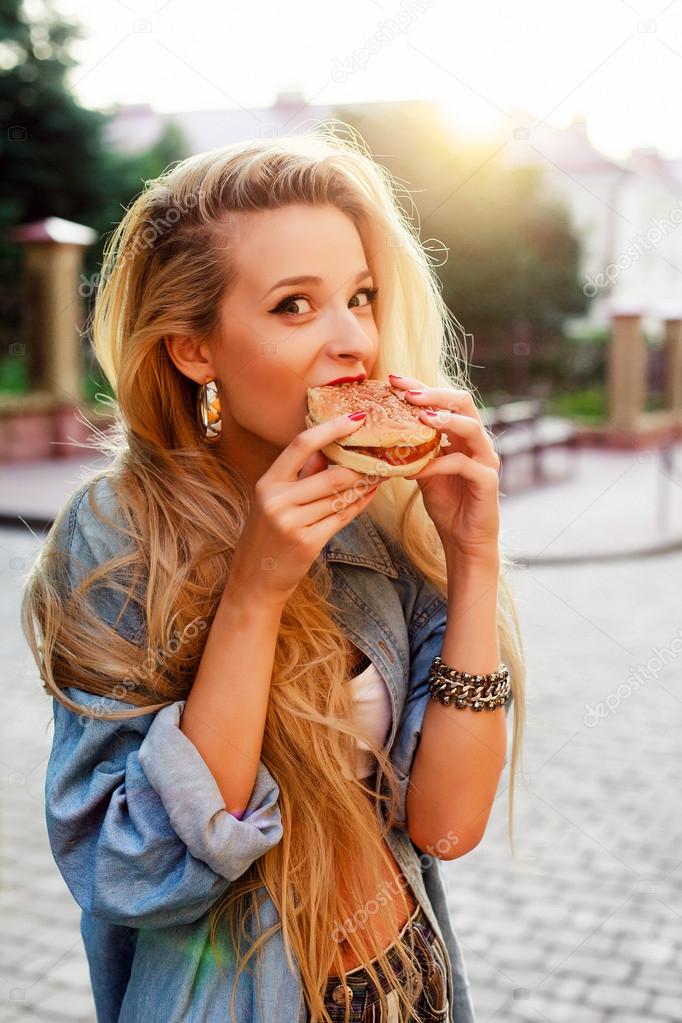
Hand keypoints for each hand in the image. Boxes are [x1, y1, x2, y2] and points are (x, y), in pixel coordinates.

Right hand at [228, 413, 385, 604]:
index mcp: (267, 484)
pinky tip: (369, 494)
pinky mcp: (308, 543)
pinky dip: (359, 504)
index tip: (355, 418)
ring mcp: (293, 524)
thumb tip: (328, 447)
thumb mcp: (272, 500)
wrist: (254, 580)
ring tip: (380, 471)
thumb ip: (299, 475)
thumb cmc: (265, 535)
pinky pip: (342, 518)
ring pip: (340, 497)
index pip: (300, 445)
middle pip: (331, 475)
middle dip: (360, 464)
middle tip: (380, 451)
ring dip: (364, 484)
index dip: (330, 429)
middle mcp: (278, 501)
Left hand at [389, 374, 500, 562]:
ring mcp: (486, 459)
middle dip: (434, 394)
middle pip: (463, 402)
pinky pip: (463, 464)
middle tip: (407, 394)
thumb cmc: (446, 504)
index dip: (420, 386)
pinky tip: (416, 470)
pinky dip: (437, 464)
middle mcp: (477, 441)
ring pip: (470, 427)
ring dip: (443, 419)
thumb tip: (383, 431)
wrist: (464, 540)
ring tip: (419, 417)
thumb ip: (413, 450)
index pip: (444, 400)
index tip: (393, 380)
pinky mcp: (487, 481)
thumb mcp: (424, 471)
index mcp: (462, 434)